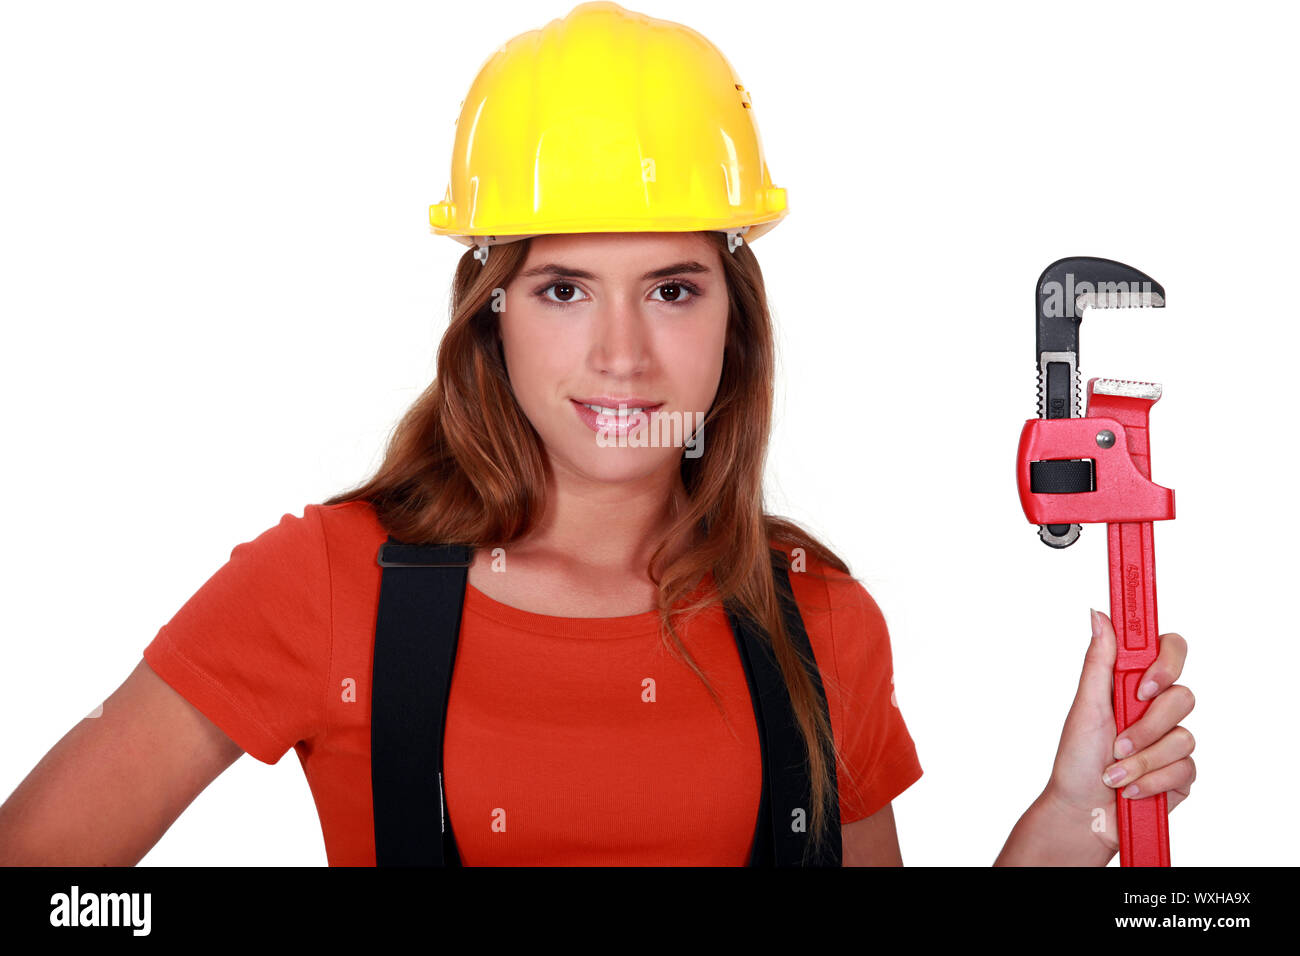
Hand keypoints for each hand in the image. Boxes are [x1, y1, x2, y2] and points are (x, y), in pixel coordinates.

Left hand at [1042, 609, 1195, 857]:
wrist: (1083, 812)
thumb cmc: (1076, 759)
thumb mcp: (1085, 707)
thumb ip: (1099, 661)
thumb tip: (1099, 614)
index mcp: (1132, 684)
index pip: (1170, 651)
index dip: (1166, 663)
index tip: (1144, 686)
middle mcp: (1156, 708)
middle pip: (1182, 696)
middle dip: (1146, 726)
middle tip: (1118, 741)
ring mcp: (1171, 740)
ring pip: (1182, 737)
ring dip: (1142, 759)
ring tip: (1114, 772)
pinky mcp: (1182, 772)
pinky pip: (1185, 768)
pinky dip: (1151, 781)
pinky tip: (1130, 788)